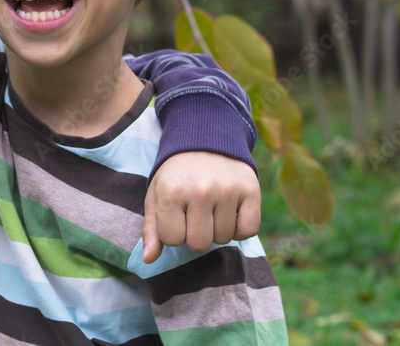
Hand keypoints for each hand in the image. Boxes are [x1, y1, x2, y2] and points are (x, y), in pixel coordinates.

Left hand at [141, 151, 260, 261]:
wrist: (205, 140)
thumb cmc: (177, 174)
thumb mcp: (157, 195)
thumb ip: (152, 228)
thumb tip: (149, 260)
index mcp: (171, 192)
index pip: (173, 239)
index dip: (174, 231)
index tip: (177, 213)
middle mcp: (199, 191)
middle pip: (199, 244)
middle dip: (196, 234)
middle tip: (196, 212)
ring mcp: (226, 190)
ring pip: (223, 239)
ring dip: (217, 229)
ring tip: (212, 206)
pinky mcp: (250, 190)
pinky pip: (248, 231)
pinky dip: (240, 228)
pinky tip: (231, 211)